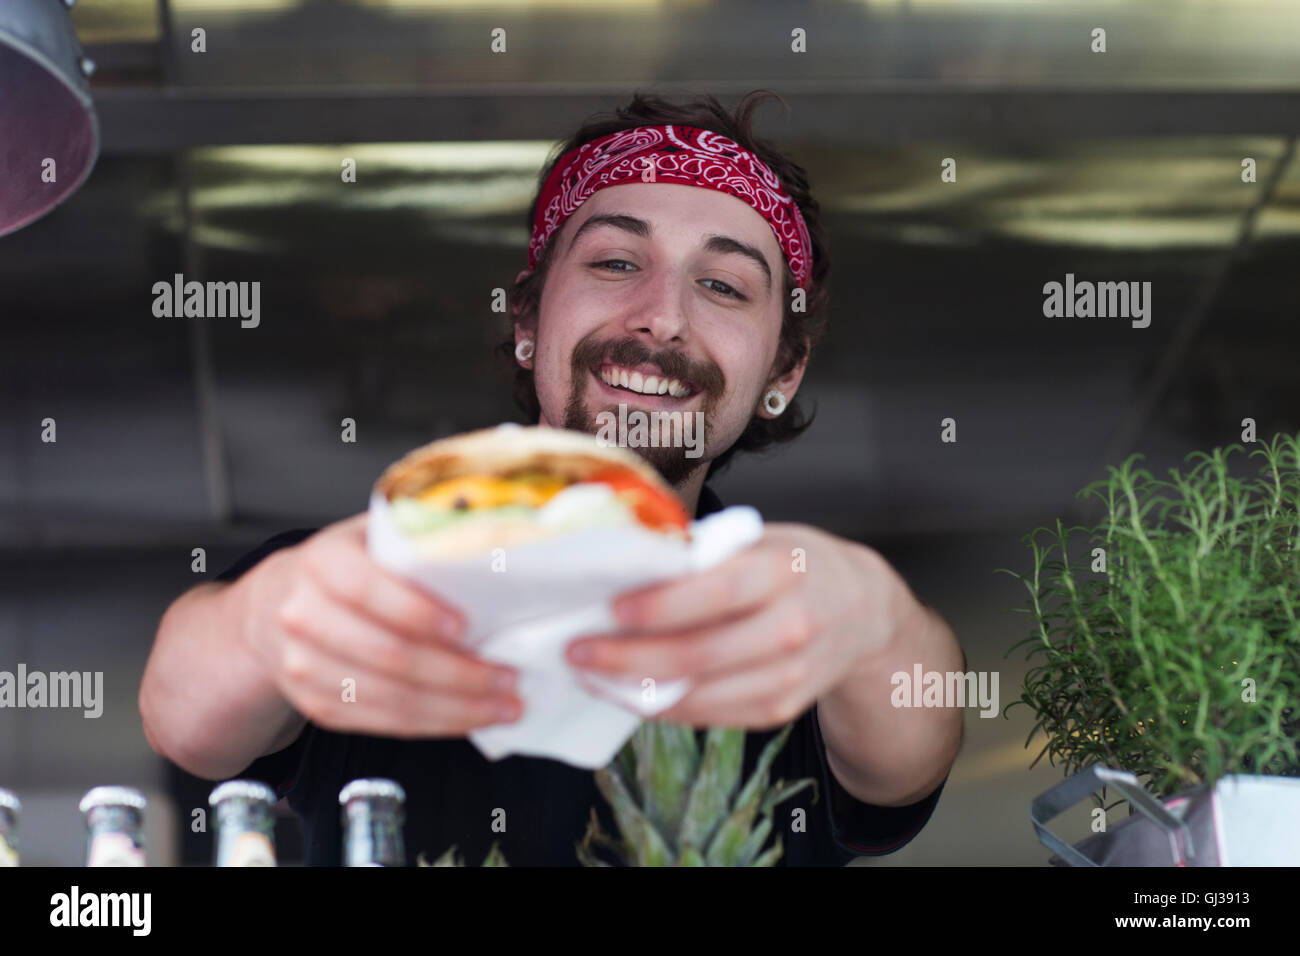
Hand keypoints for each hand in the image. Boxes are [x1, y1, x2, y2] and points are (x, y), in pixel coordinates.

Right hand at [243, 513, 522, 736]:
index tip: (464, 626)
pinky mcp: (316, 705)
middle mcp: (303, 614)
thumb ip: (420, 538)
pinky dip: (432, 725)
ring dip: (455, 709)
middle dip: (457, 674)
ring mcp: (304, 666)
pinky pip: (381, 724)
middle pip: (388, 655)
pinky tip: (470, 717)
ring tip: (504, 705)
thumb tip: (494, 545)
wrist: (281, 601)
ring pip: (389, 699)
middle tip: (509, 677)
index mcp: (323, 561)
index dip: (416, 611)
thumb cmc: (350, 564)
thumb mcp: (374, 535)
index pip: (366, 588)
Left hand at [565, 523, 902, 728]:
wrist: (859, 609)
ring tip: (590, 675)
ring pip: (699, 696)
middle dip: (627, 658)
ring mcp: (788, 675)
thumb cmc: (792, 565)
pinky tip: (629, 691)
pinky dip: (664, 707)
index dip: (660, 606)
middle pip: (698, 654)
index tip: (610, 608)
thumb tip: (625, 562)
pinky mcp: (779, 708)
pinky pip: (709, 716)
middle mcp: (790, 627)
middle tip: (577, 651)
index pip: (715, 592)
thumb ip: (702, 552)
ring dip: (634, 690)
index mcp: (781, 572)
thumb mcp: (759, 539)